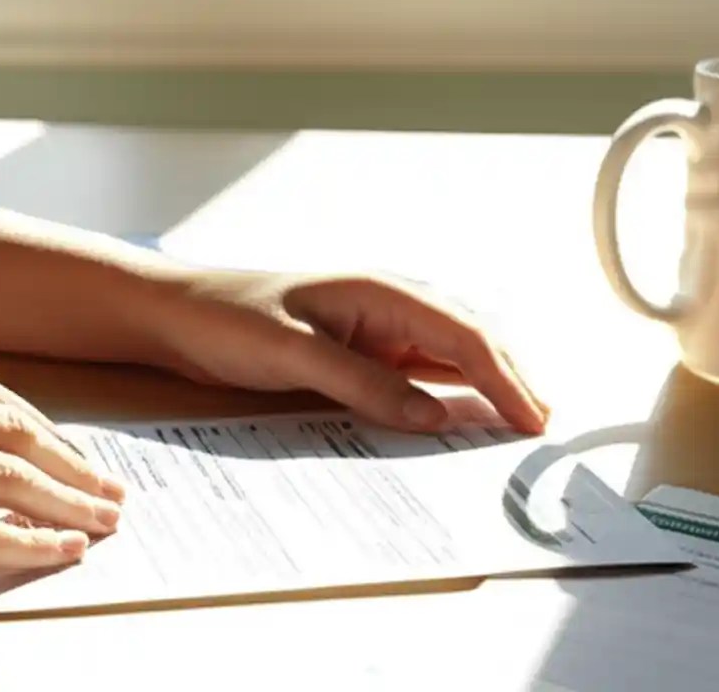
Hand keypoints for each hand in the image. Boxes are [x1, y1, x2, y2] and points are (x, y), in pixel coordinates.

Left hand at [154, 271, 548, 433]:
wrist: (177, 314)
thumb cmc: (227, 321)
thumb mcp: (292, 353)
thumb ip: (363, 383)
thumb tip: (435, 417)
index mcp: (381, 292)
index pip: (464, 335)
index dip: (505, 378)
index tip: (533, 420)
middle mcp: (388, 305)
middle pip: (471, 339)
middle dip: (510, 378)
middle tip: (541, 427)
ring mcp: (375, 327)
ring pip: (450, 354)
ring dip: (485, 383)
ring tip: (516, 423)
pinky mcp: (359, 350)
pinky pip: (417, 371)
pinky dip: (447, 392)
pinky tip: (456, 418)